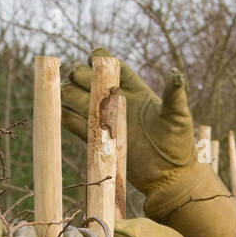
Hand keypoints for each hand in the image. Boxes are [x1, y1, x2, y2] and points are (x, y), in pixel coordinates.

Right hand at [61, 49, 235, 236]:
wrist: (169, 176)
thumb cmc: (178, 144)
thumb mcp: (178, 117)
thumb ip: (175, 95)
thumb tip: (176, 74)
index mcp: (136, 90)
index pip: (113, 67)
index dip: (100, 60)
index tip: (93, 60)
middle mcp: (118, 102)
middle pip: (91, 81)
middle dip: (79, 76)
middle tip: (74, 80)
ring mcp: (107, 120)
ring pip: (80, 100)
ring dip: (68, 94)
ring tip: (61, 92)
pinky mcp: (99, 139)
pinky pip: (77, 125)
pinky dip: (65, 117)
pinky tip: (57, 111)